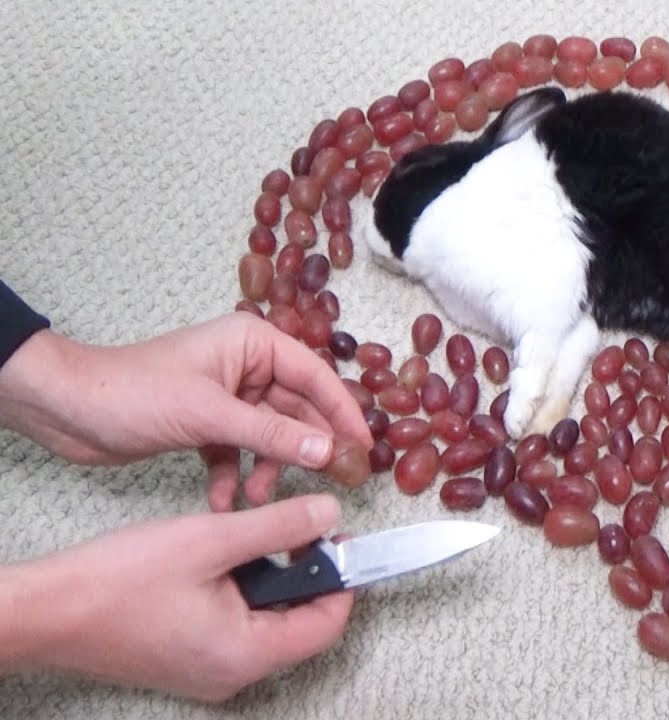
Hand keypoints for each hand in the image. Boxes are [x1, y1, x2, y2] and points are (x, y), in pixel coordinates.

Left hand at [0, 313, 372, 510]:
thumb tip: (327, 451)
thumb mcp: (211, 415)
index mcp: (254, 344)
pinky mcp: (207, 425)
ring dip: (268, 471)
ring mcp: (227, 397)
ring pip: (270, 438)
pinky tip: (226, 502)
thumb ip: (274, 435)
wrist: (67, 409)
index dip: (342, 413)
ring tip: (260, 501)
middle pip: (298, 411)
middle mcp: (247, 367)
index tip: (364, 449)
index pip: (316, 377)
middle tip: (333, 484)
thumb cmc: (133, 392)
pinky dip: (235, 477)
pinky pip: (239, 453)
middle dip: (308, 449)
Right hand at [0, 494, 352, 701]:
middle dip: (308, 574)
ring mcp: (210, 671)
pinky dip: (245, 592)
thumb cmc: (119, 581)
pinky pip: (239, 627)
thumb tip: (328, 512)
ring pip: (269, 623)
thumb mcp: (211, 539)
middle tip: (298, 528)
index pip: (327, 624)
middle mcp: (233, 674)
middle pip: (301, 625)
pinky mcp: (190, 660)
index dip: (341, 578)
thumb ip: (279, 526)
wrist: (46, 610)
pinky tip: (226, 560)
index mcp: (245, 655)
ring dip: (274, 579)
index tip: (338, 536)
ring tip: (256, 536)